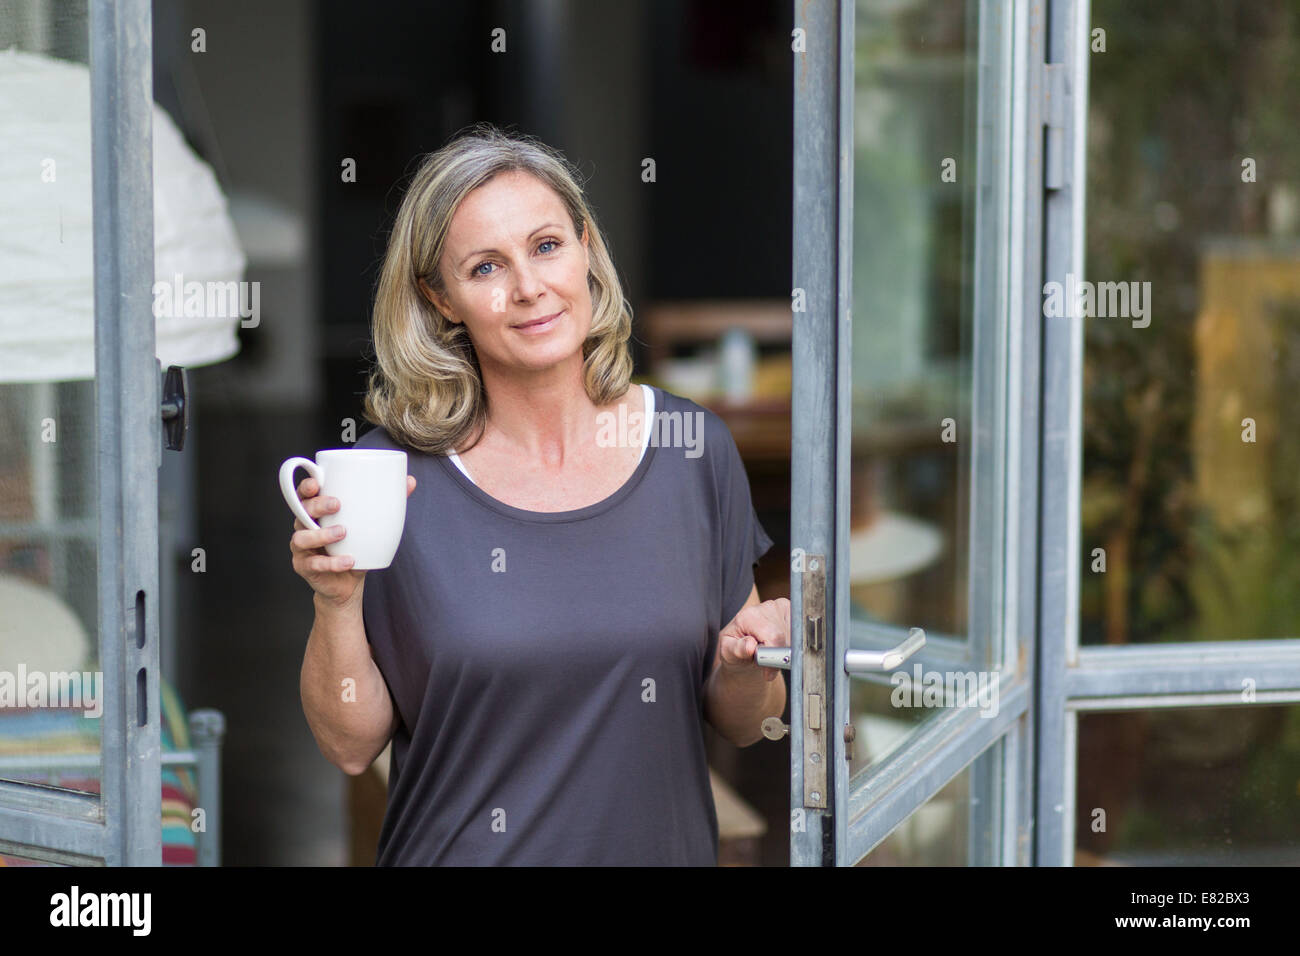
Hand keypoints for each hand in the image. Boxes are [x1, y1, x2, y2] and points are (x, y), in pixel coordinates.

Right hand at [289, 473, 416, 608]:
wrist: (347, 583)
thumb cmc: (355, 546)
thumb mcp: (371, 524)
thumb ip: (387, 502)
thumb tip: (410, 481)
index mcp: (317, 512)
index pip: (304, 494)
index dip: (306, 487)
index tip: (316, 483)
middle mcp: (304, 527)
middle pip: (301, 511)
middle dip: (317, 505)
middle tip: (337, 504)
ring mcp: (302, 548)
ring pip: (301, 538)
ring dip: (321, 534)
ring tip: (343, 532)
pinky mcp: (304, 568)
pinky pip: (314, 565)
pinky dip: (332, 563)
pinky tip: (349, 560)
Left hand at [718, 598, 790, 681]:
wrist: (741, 646)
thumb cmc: (734, 649)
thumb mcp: (729, 653)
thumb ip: (738, 649)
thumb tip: (750, 645)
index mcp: (749, 615)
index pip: (774, 637)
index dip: (774, 657)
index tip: (767, 671)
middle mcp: (766, 607)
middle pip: (786, 638)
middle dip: (779, 655)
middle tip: (767, 663)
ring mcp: (780, 607)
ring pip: (795, 637)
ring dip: (785, 650)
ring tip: (771, 652)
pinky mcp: (791, 611)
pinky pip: (800, 633)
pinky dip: (791, 644)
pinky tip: (779, 646)